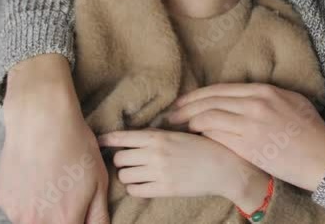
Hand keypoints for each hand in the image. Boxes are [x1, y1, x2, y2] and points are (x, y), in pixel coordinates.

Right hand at [0, 54, 109, 223]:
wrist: (41, 121)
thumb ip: (98, 215)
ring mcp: (16, 212)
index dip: (77, 221)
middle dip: (60, 219)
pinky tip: (36, 177)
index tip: (78, 211)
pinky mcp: (3, 199)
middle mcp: (36, 222)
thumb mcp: (99, 180)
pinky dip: (28, 200)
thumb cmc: (75, 147)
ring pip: (32, 222)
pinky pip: (18, 209)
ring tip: (51, 183)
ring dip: (43, 212)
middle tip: (64, 195)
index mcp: (64, 221)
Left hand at [97, 129, 268, 207]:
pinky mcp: (163, 189)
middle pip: (119, 158)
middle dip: (122, 160)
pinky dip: (136, 188)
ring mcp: (158, 172)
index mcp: (159, 136)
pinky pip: (135, 190)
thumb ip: (159, 134)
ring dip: (128, 175)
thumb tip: (136, 135)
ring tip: (138, 173)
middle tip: (130, 161)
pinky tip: (144, 184)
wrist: (225, 167)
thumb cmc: (205, 147)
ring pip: (125, 175)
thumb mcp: (181, 134)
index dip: (108, 139)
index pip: (123, 137)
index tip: (100, 141)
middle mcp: (155, 153)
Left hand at [167, 83, 324, 190]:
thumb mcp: (292, 101)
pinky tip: (196, 139)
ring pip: (208, 117)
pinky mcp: (248, 146)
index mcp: (264, 91)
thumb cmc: (311, 131)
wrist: (322, 157)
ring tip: (178, 127)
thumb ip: (267, 96)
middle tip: (171, 113)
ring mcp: (250, 125)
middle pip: (209, 101)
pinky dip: (203, 135)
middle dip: (185, 106)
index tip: (183, 101)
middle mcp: (254, 104)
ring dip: (190, 122)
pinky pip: (216, 136)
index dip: (197, 95)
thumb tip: (246, 96)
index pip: (220, 89)